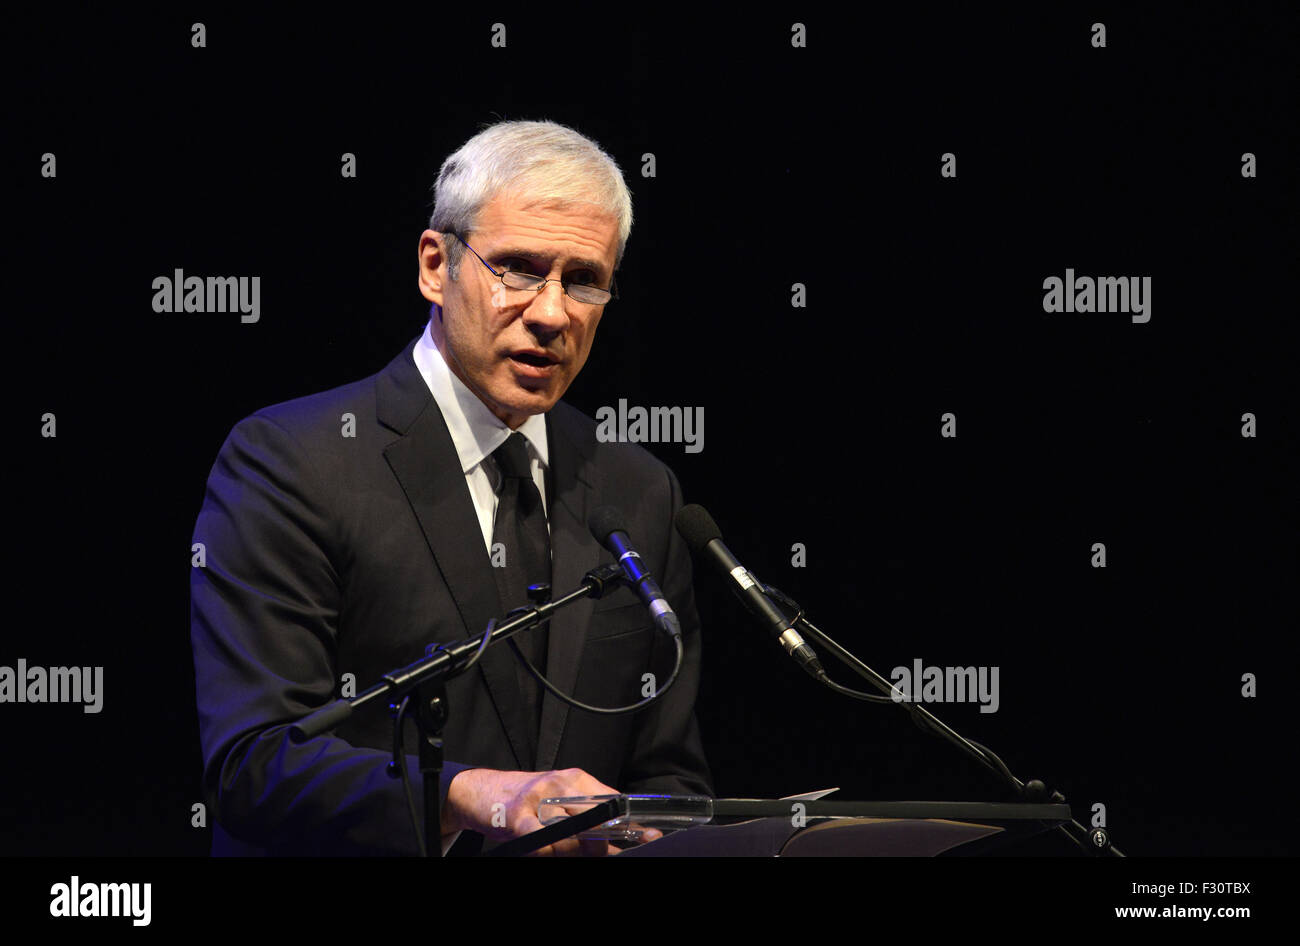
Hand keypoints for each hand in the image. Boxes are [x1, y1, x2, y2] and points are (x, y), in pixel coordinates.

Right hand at [442, 767, 662, 855]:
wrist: (479, 789)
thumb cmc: (523, 798)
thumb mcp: (558, 797)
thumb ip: (586, 814)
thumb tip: (617, 842)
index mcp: (574, 778)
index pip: (612, 799)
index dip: (631, 822)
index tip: (648, 837)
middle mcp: (558, 784)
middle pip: (595, 821)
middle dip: (602, 845)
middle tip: (601, 854)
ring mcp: (538, 800)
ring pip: (571, 838)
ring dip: (574, 854)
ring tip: (565, 852)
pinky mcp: (517, 817)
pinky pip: (543, 844)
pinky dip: (550, 853)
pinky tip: (547, 852)